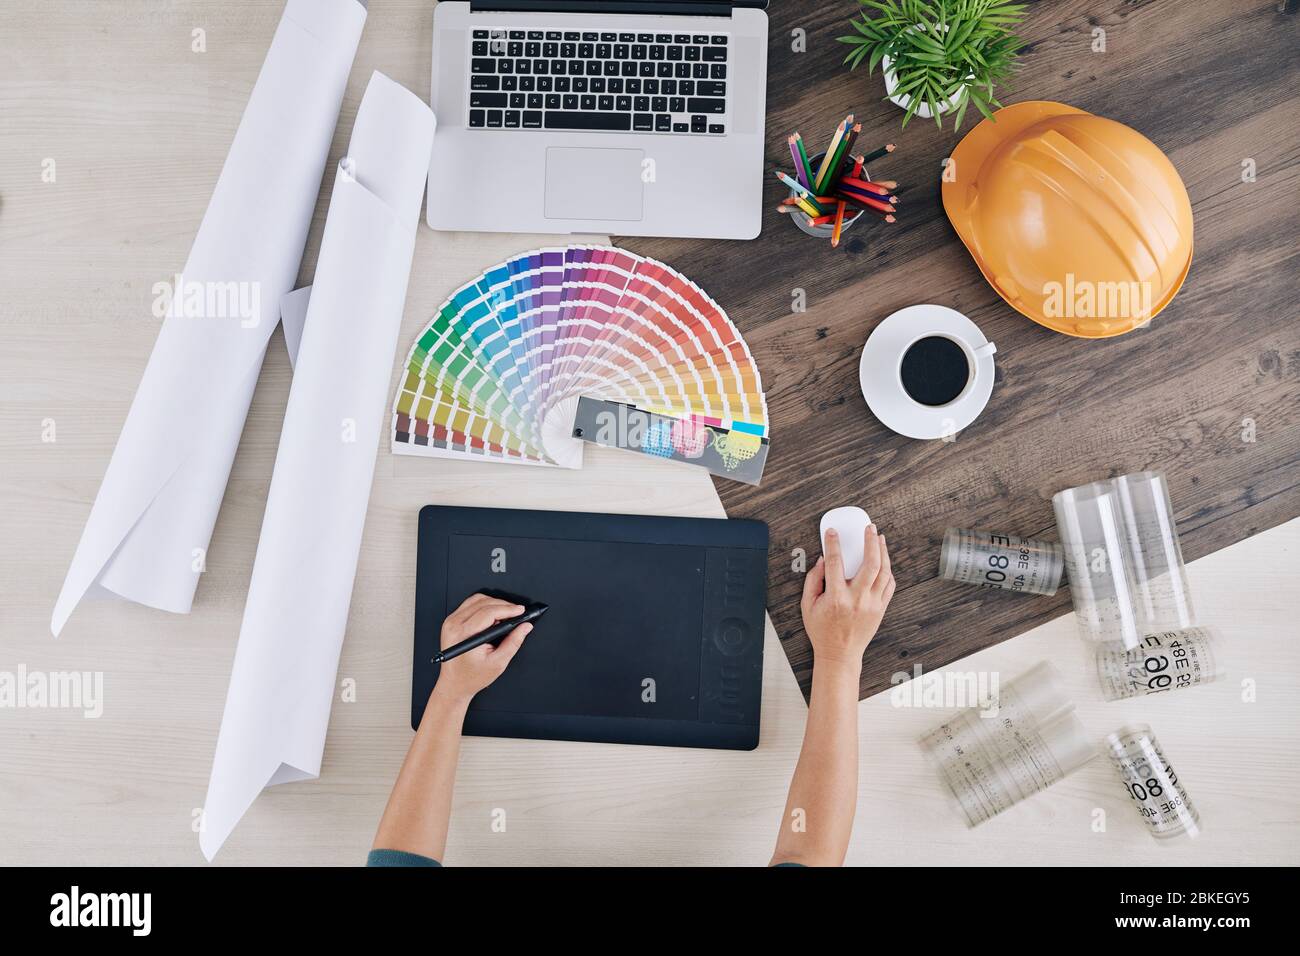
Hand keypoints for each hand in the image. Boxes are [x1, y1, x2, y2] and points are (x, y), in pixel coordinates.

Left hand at [432, 593, 531, 704]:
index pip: (488, 613)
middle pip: (483, 603)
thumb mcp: (498, 663)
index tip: (520, 610)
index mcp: (464, 635)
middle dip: (504, 605)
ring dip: (494, 603)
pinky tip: (492, 615)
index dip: (508, 609)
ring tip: (506, 614)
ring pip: (477, 599)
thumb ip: (514, 642)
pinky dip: (484, 605)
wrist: (454, 683)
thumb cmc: (472, 677)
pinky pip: (469, 604)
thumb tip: (525, 627)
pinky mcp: (451, 621)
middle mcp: (454, 626)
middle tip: (517, 612)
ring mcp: (450, 622)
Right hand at [801, 525, 894, 670]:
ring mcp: (872, 604)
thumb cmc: (822, 631)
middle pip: (870, 564)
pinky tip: (884, 561)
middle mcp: (857, 599)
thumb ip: (813, 580)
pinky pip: (889, 585)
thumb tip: (822, 560)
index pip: (835, 563)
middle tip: (869, 529)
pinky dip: (888, 570)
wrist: (840, 654)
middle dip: (870, 542)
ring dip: (883, 552)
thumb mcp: (807, 606)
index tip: (832, 532)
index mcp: (836, 598)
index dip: (833, 544)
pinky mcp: (881, 609)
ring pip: (884, 572)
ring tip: (879, 539)